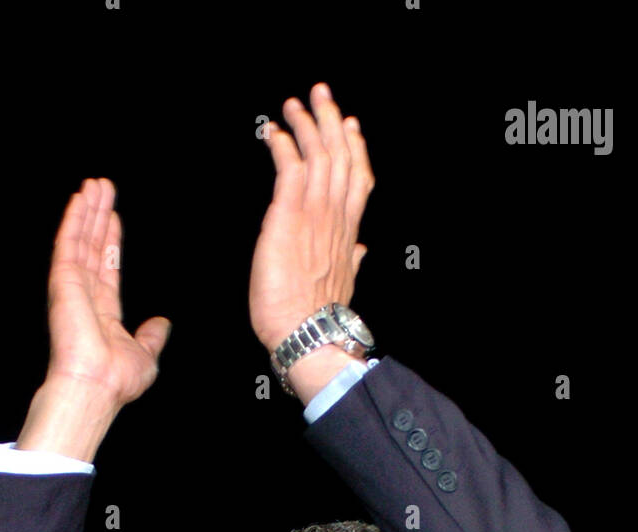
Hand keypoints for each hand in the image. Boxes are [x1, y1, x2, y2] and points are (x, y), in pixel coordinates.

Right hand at [44, 177, 170, 408]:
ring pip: (80, 239)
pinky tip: (79, 198)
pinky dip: (74, 219)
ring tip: (94, 183)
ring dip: (87, 210)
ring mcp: (72, 287)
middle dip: (98, 217)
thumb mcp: (145, 356)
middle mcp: (85, 297)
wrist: (96, 385)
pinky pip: (68, 243)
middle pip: (92, 247)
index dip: (110, 242)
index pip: (107, 269)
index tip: (114, 219)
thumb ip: (151, 337)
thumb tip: (163, 324)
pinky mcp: (63, 280)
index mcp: (102, 314)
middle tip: (103, 188)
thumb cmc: (117, 379)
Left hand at [249, 83, 374, 353]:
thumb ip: (353, 261)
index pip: (358, 178)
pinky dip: (283, 148)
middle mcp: (335, 216)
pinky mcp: (288, 218)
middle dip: (331, 120)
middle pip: (340, 156)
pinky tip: (275, 134)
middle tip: (320, 93)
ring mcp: (314, 215)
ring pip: (318, 156)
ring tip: (293, 105)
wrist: (306, 332)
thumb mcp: (344, 285)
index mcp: (349, 232)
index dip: (355, 147)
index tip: (350, 124)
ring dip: (305, 125)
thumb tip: (362, 251)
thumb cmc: (319, 316)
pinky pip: (289, 171)